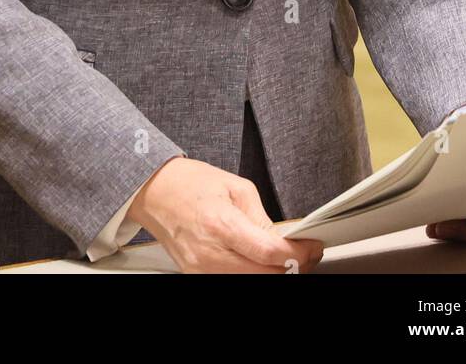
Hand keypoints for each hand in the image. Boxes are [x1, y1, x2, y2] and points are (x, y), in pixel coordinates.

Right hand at [128, 155, 323, 273]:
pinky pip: (231, 281)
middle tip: (303, 254)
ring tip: (279, 256)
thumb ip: (261, 218)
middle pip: (264, 276)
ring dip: (271, 273)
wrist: (154, 192)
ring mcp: (201, 270)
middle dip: (291, 267)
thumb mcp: (235, 187)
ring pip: (250, 283)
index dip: (299, 254)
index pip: (270, 252)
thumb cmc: (189, 183)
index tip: (311, 248)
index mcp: (221, 224)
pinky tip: (256, 261)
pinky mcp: (196, 276)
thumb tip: (283, 240)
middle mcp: (210, 254)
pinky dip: (250, 274)